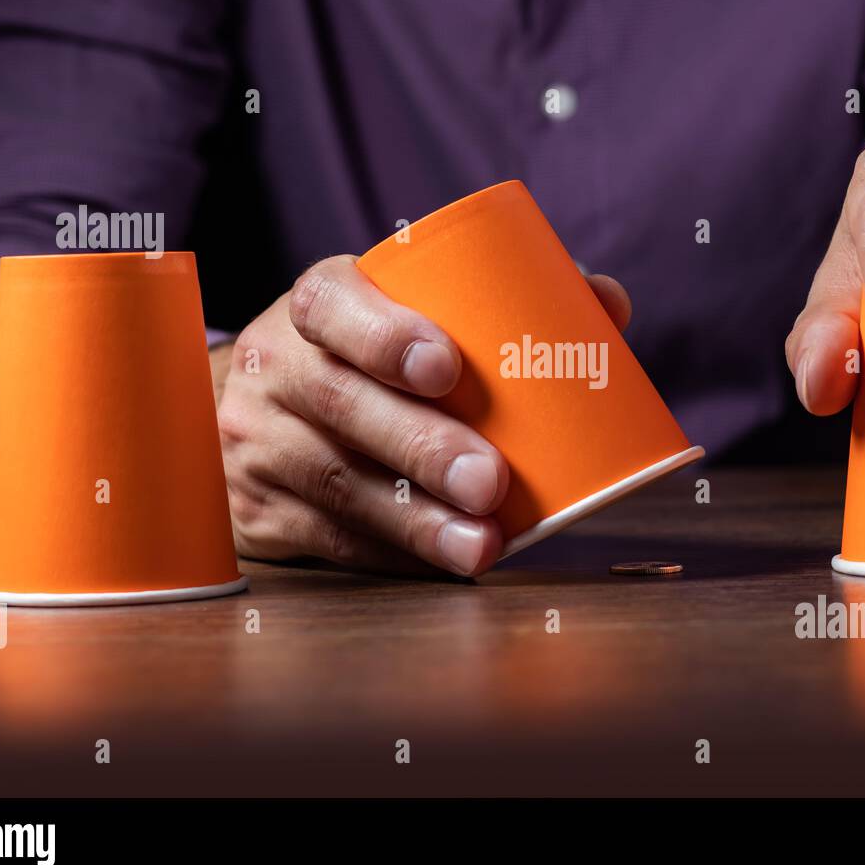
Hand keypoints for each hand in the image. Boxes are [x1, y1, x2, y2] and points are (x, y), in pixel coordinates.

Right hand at [214, 254, 630, 577]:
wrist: (259, 410)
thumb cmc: (365, 355)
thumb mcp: (406, 311)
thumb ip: (504, 300)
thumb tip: (607, 304)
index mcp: (319, 305)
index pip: (332, 305)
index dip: (384, 336)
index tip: (447, 369)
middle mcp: (275, 366)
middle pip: (342, 403)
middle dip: (421, 446)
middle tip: (491, 479)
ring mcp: (257, 441)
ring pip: (336, 483)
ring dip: (416, 521)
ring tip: (481, 544)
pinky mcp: (258, 508)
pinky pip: (329, 537)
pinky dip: (396, 554)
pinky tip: (444, 563)